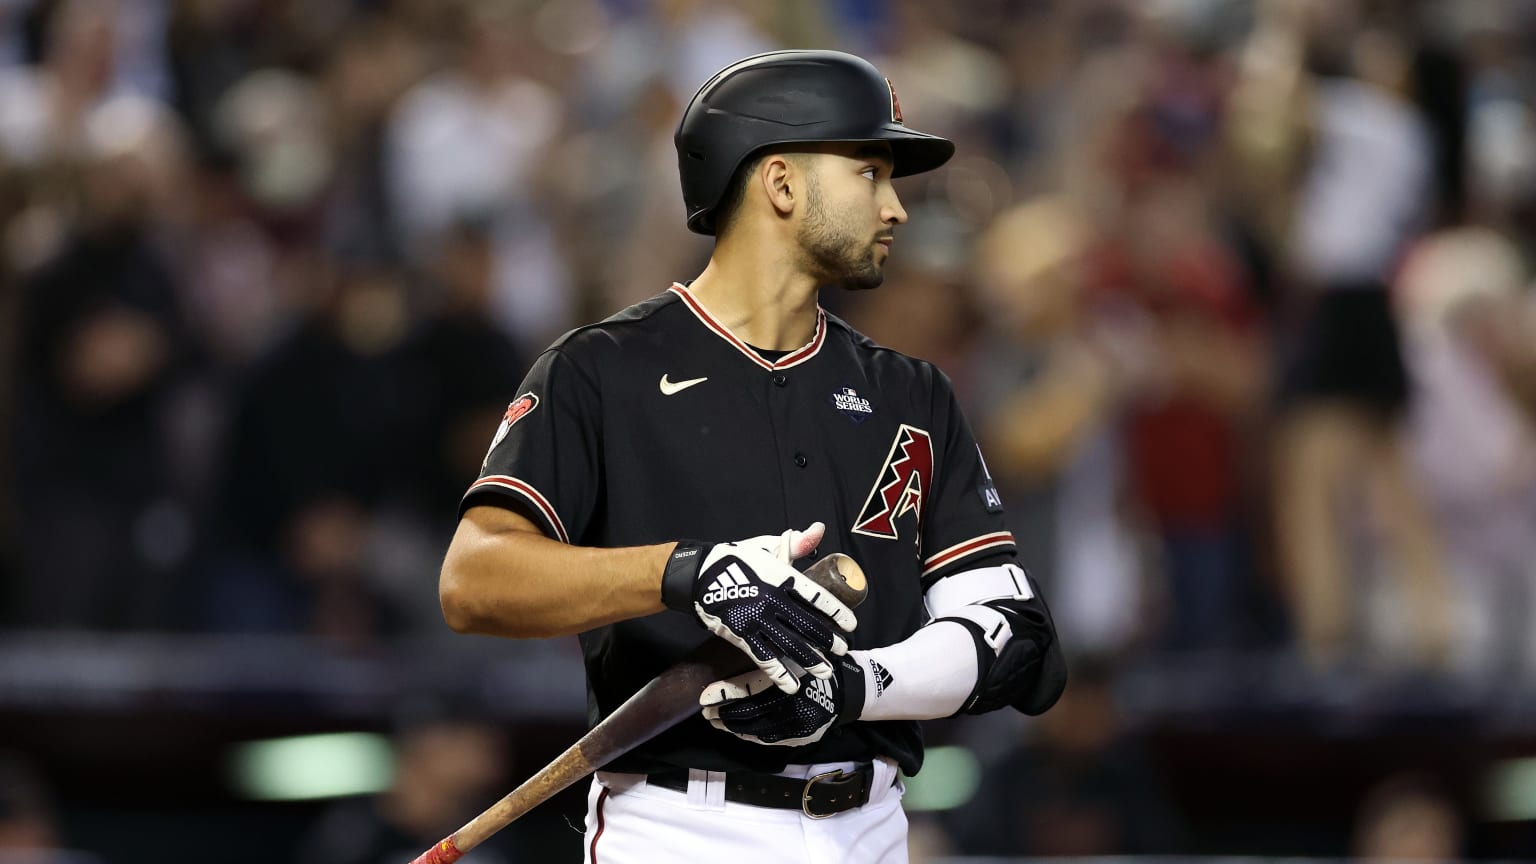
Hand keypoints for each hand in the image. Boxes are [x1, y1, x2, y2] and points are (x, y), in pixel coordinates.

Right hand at [662, 522, 856, 693]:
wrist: (699, 574)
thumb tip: (819, 529)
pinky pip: (764, 658)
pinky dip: (779, 673)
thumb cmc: (737, 558)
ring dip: (809, 660)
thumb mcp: (767, 546)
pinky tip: (792, 684)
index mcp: (781, 577)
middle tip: (843, 650)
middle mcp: (772, 600)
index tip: (851, 625)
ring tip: (825, 671)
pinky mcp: (742, 635)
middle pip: (806, 625)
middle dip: (827, 640)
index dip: (836, 612)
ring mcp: (757, 620)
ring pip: (789, 645)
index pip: (815, 596)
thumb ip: (796, 543)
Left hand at [700, 654, 864, 745]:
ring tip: (716, 721)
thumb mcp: (792, 657)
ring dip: (732, 727)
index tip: (704, 697)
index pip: (748, 690)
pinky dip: (748, 735)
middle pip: (748, 713)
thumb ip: (767, 662)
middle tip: (706, 712)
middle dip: (723, 714)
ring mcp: (796, 726)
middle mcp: (793, 706)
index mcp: (789, 681)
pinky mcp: (799, 739)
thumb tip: (729, 663)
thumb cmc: (813, 667)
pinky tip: (736, 730)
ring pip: (755, 730)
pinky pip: (767, 739)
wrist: (846, 692)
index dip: (725, 694)